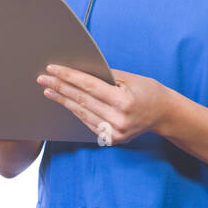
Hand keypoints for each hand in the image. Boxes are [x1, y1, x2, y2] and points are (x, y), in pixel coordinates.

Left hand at [36, 65, 169, 145]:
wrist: (164, 114)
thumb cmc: (149, 91)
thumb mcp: (130, 78)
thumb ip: (106, 76)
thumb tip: (79, 73)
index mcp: (124, 102)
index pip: (89, 87)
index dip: (69, 77)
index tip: (53, 69)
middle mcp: (118, 120)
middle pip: (82, 100)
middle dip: (60, 87)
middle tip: (43, 78)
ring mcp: (114, 132)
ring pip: (82, 113)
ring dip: (63, 100)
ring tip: (48, 90)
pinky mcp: (111, 139)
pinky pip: (88, 122)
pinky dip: (76, 111)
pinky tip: (65, 102)